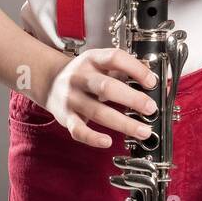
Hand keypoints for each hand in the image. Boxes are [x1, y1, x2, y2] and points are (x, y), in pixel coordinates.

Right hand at [40, 46, 159, 148]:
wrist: (49, 81)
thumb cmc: (84, 74)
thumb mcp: (100, 63)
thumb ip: (123, 69)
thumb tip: (152, 79)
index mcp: (92, 60)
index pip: (115, 59)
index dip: (136, 69)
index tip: (152, 82)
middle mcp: (80, 77)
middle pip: (107, 87)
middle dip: (132, 99)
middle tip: (151, 108)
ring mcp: (72, 98)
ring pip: (97, 112)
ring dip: (123, 123)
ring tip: (143, 131)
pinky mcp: (66, 117)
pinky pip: (78, 130)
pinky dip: (93, 138)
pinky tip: (108, 142)